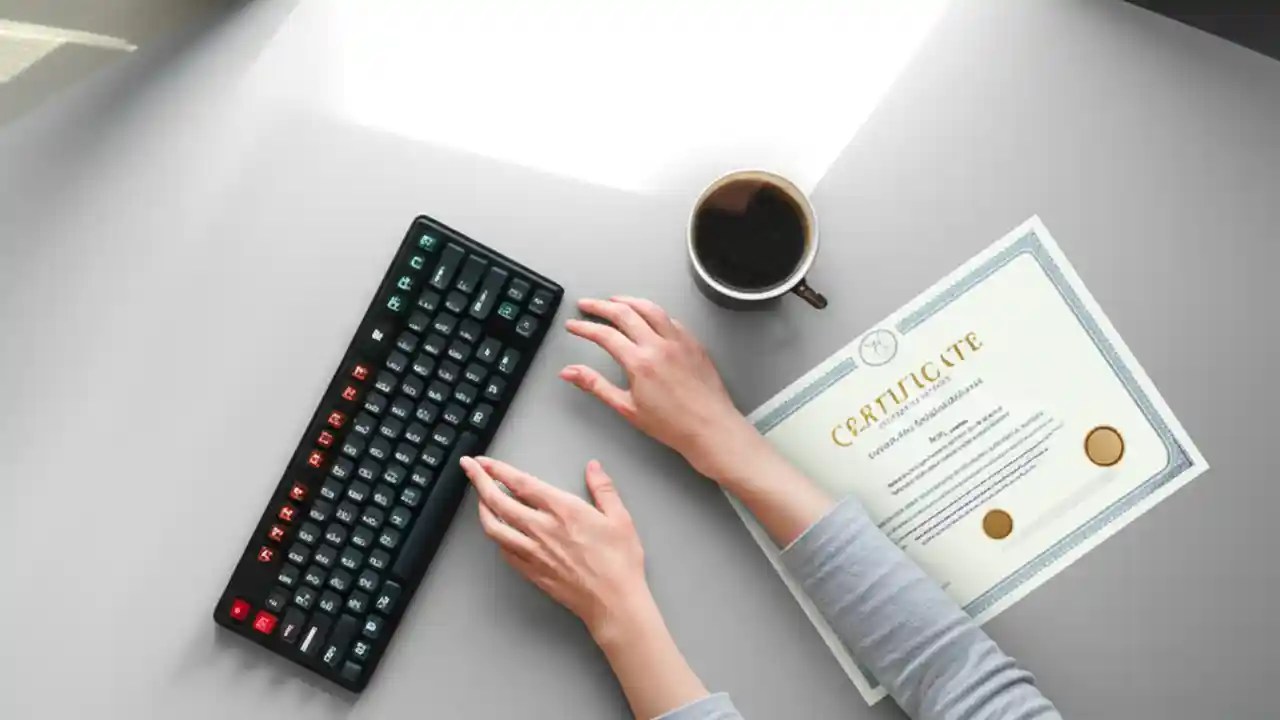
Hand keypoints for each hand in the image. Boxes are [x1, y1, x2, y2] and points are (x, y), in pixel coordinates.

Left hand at [460, 455, 650, 641]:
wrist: (614, 602)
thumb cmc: (619, 563)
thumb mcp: (620, 518)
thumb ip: (603, 488)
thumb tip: (594, 467)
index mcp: (563, 510)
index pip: (520, 483)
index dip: (497, 469)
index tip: (483, 462)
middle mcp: (542, 529)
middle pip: (498, 502)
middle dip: (479, 481)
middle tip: (469, 469)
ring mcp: (533, 552)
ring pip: (494, 528)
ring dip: (481, 509)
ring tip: (479, 499)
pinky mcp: (532, 572)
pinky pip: (504, 551)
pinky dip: (496, 537)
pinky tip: (498, 533)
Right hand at [562, 297, 764, 482]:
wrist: (710, 428)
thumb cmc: (672, 424)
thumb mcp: (626, 408)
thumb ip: (595, 385)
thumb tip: (570, 372)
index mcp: (640, 362)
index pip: (604, 334)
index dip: (584, 327)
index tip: (573, 326)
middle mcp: (659, 345)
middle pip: (624, 313)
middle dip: (600, 306)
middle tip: (587, 305)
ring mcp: (678, 341)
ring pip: (650, 308)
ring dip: (628, 300)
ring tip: (614, 300)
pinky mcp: (693, 343)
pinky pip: (670, 318)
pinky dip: (653, 312)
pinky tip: (648, 315)